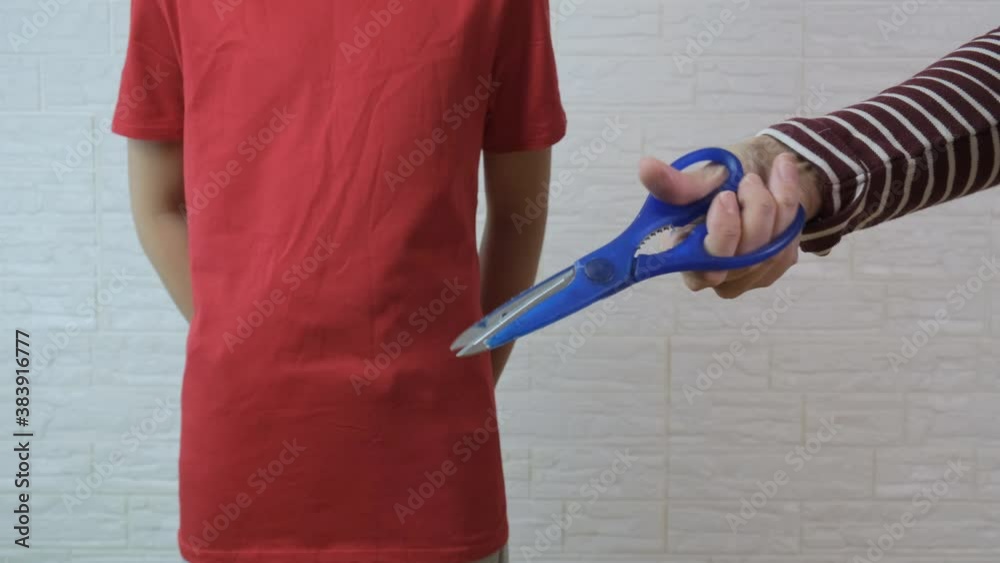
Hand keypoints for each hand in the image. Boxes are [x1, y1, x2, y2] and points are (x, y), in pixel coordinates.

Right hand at [639, 136, 822, 298]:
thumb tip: (645, 168)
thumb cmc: (721, 179)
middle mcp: (715, 275)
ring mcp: (747, 276)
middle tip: (750, 178)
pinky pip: (790, 240)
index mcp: (685, 257)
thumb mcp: (699, 178)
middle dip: (754, 212)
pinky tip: (783, 178)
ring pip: (771, 249)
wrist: (760, 173)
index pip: (702, 268)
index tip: (725, 196)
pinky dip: (791, 203)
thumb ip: (675, 183)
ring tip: (773, 169)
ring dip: (777, 201)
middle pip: (743, 258)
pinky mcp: (775, 267)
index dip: (720, 235)